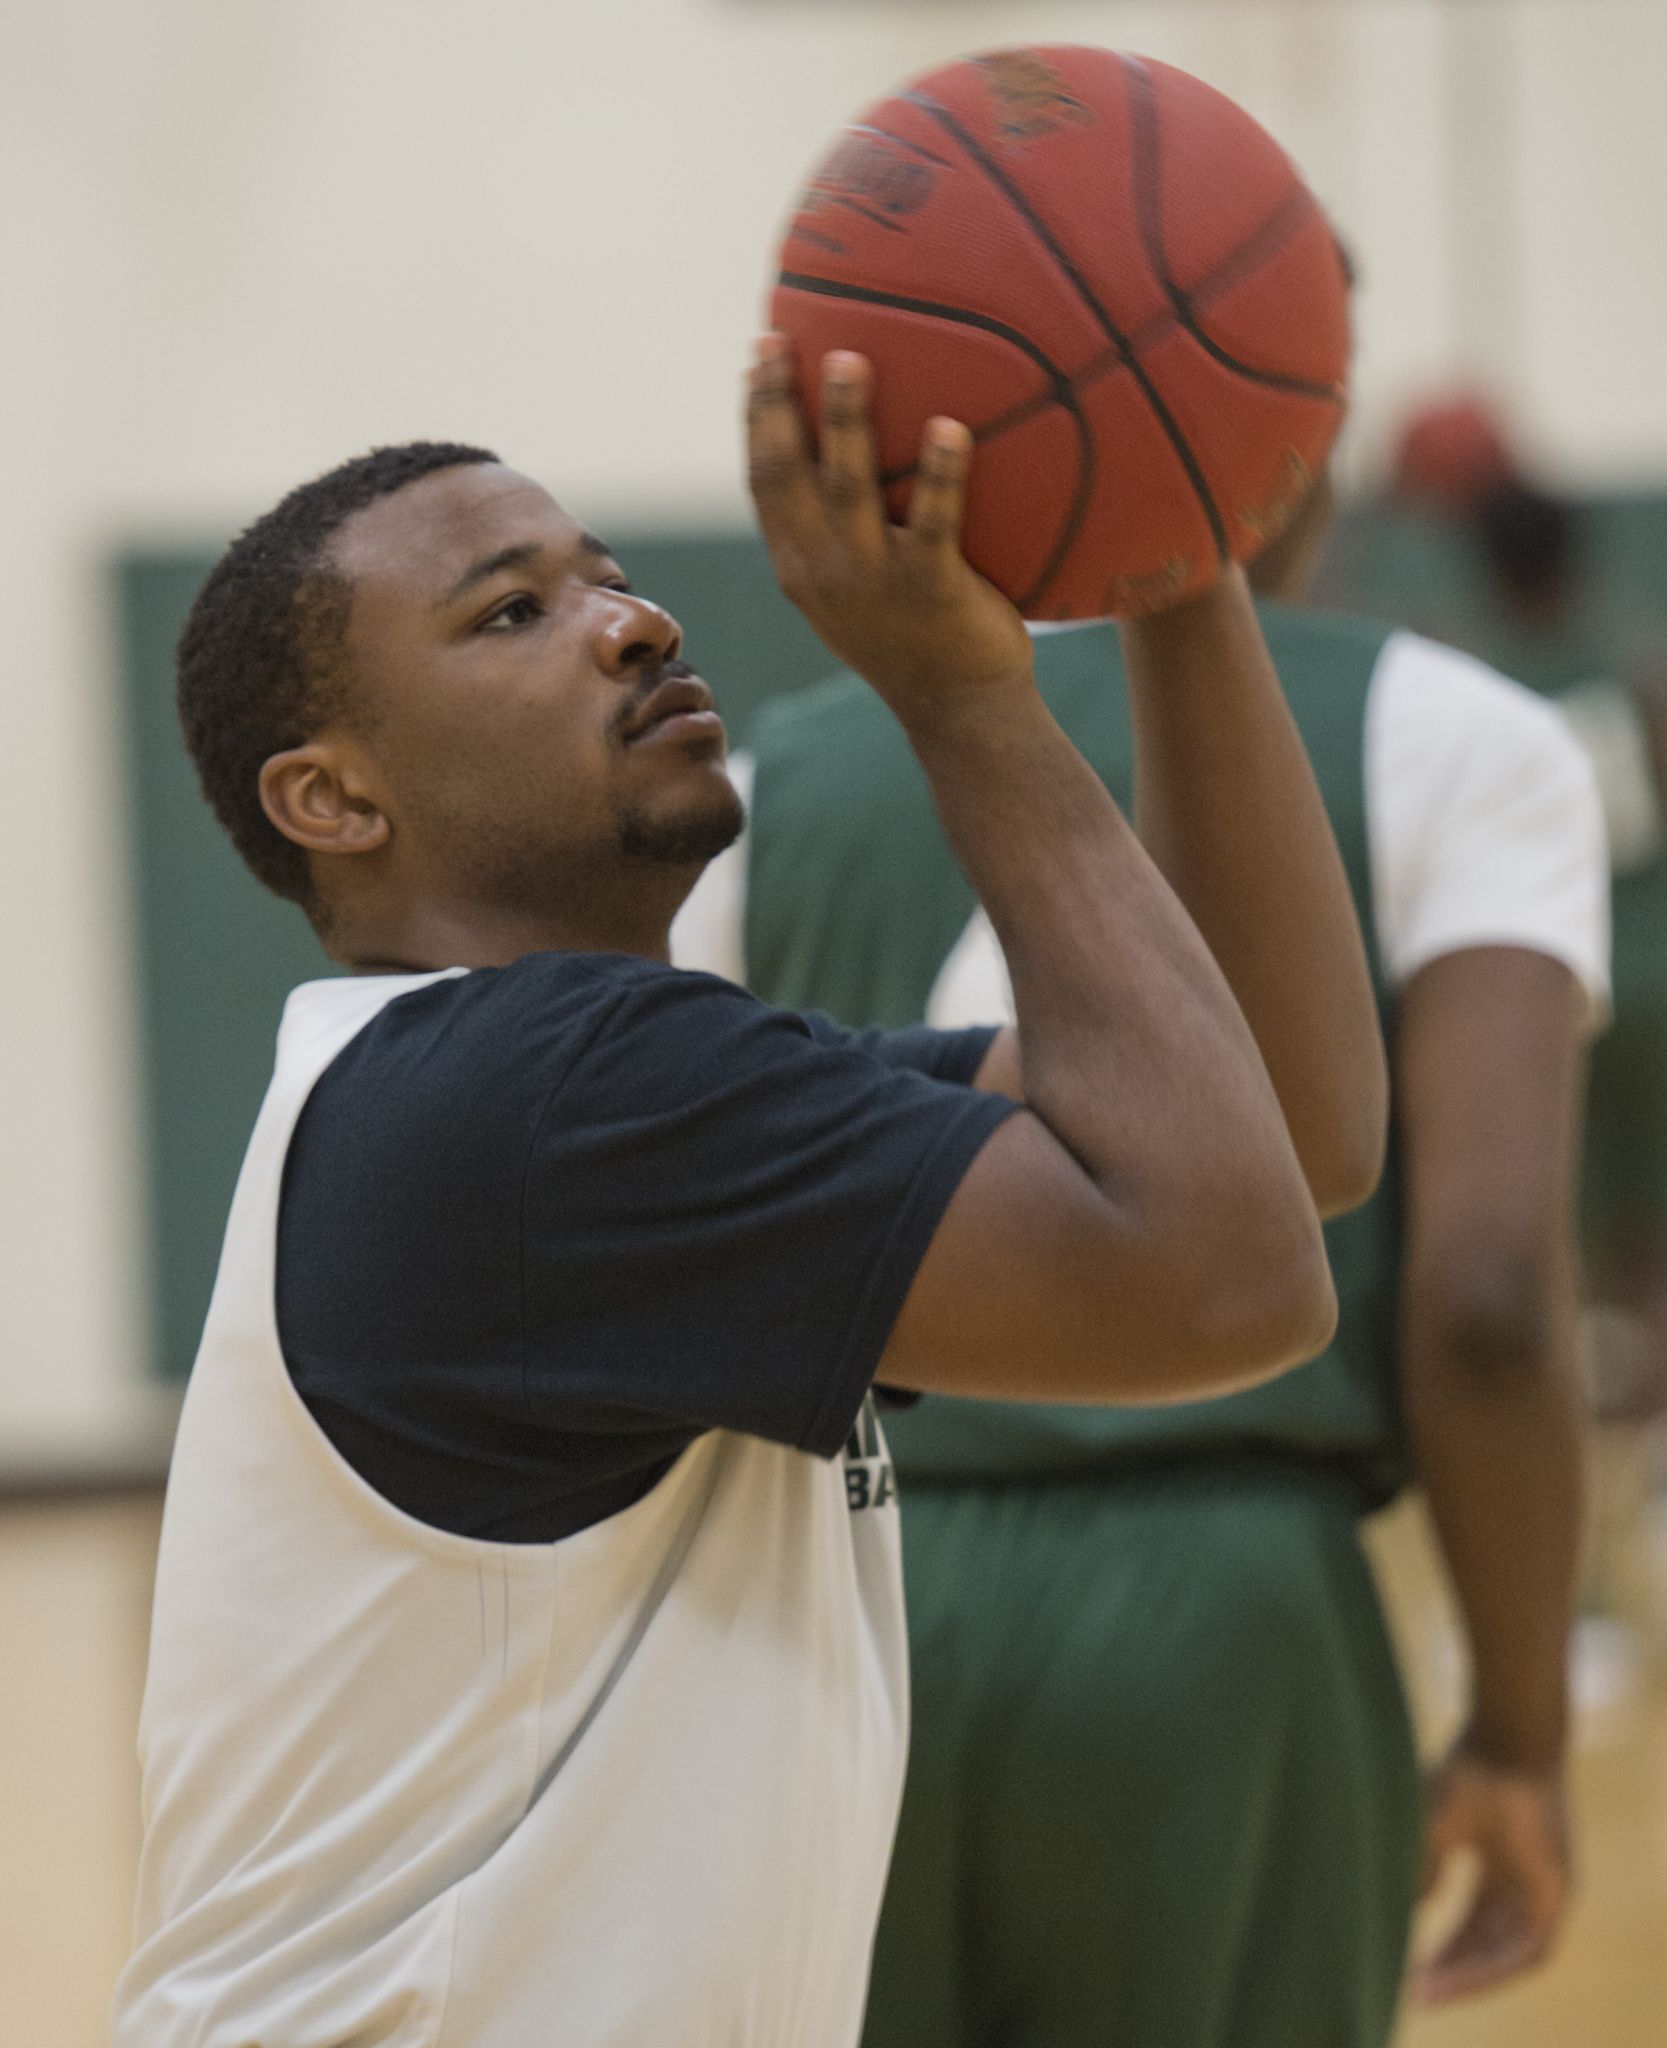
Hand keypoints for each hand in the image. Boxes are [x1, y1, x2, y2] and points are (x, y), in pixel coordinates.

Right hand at [746, 337, 1033, 725]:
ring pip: (848, 488)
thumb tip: (855, 450)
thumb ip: (844, 531)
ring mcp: (874, 580)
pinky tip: (951, 427)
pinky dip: (943, 474)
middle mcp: (824, 569)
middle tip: (781, 339)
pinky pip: (936, 524)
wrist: (959, 710)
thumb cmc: (917, 637)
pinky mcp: (931, 589)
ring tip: (851, 360)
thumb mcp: (859, 588)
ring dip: (845, 421)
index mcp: (800, 566)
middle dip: (777, 401)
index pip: (763, 482)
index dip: (756, 415)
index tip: (757, 354)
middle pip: (785, 472)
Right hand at [1413, 1736, 1571, 2005]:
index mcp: (1493, 1858)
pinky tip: (1463, 1976)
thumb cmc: (1465, 1773)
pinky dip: (1495, 1966)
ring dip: (1469, 1973)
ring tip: (1430, 1988)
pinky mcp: (1557, 1892)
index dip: (1439, 1944)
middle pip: (1485, 1938)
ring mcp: (1541, 1886)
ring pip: (1505, 1949)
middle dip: (1450, 1965)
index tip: (1406, 1965)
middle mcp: (1520, 1878)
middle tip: (1415, 1988)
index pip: (1469, 1920)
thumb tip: (1408, 1910)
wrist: (1505, 1743)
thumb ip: (1422, 1872)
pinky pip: (1529, 1947)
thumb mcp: (1431, 1830)